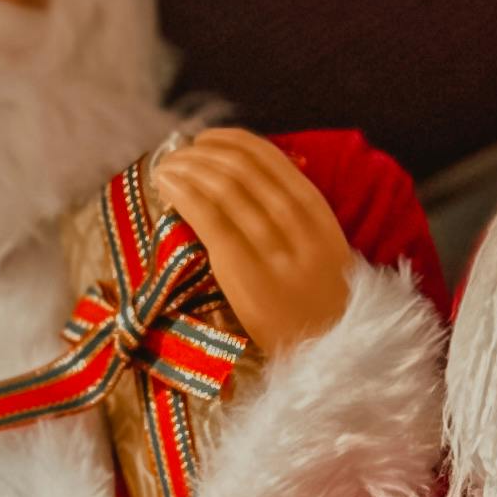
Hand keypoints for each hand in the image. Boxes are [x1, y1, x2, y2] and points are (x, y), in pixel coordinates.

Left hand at [153, 128, 355, 359]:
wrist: (331, 355)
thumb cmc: (315, 306)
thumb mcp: (318, 251)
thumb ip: (291, 216)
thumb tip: (241, 178)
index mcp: (317, 212)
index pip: (269, 157)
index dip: (228, 141)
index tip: (203, 142)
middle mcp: (298, 224)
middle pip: (241, 168)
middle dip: (201, 154)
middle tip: (175, 156)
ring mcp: (275, 250)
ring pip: (224, 188)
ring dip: (187, 168)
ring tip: (166, 169)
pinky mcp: (248, 273)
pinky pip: (212, 220)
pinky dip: (185, 194)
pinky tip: (167, 186)